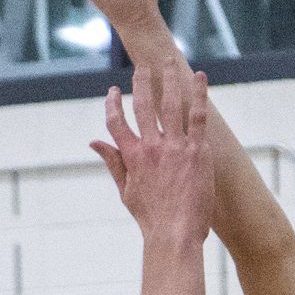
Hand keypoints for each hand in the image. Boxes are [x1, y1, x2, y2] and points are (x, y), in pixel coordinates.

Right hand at [92, 62, 213, 243]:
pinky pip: (198, 116)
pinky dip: (199, 94)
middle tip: (143, 65)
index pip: (116, 122)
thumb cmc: (151, 217)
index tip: (112, 91)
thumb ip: (112, 162)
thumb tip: (94, 142)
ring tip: (170, 61)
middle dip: (142, 82)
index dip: (112, 104)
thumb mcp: (125, 191)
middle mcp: (151, 147)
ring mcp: (175, 147)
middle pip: (143, 106)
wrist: (175, 234)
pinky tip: (201, 77)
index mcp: (132, 156)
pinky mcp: (197, 150)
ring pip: (170, 104)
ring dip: (169, 79)